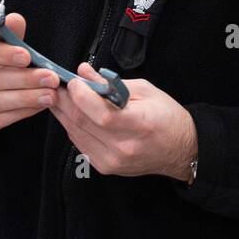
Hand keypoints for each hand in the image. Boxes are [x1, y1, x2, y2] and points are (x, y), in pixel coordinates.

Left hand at [48, 62, 197, 180]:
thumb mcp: (146, 91)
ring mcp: (113, 160)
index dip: (81, 96)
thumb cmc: (167, 118)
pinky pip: (80, 144)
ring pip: (75, 133)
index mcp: (140, 124)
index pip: (101, 113)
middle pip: (82, 122)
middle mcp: (124, 146)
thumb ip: (112, 82)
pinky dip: (73, 127)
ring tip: (62, 97)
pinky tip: (73, 115)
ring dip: (64, 113)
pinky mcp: (106, 166)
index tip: (74, 81)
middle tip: (58, 85)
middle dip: (65, 101)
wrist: (180, 150)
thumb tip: (84, 72)